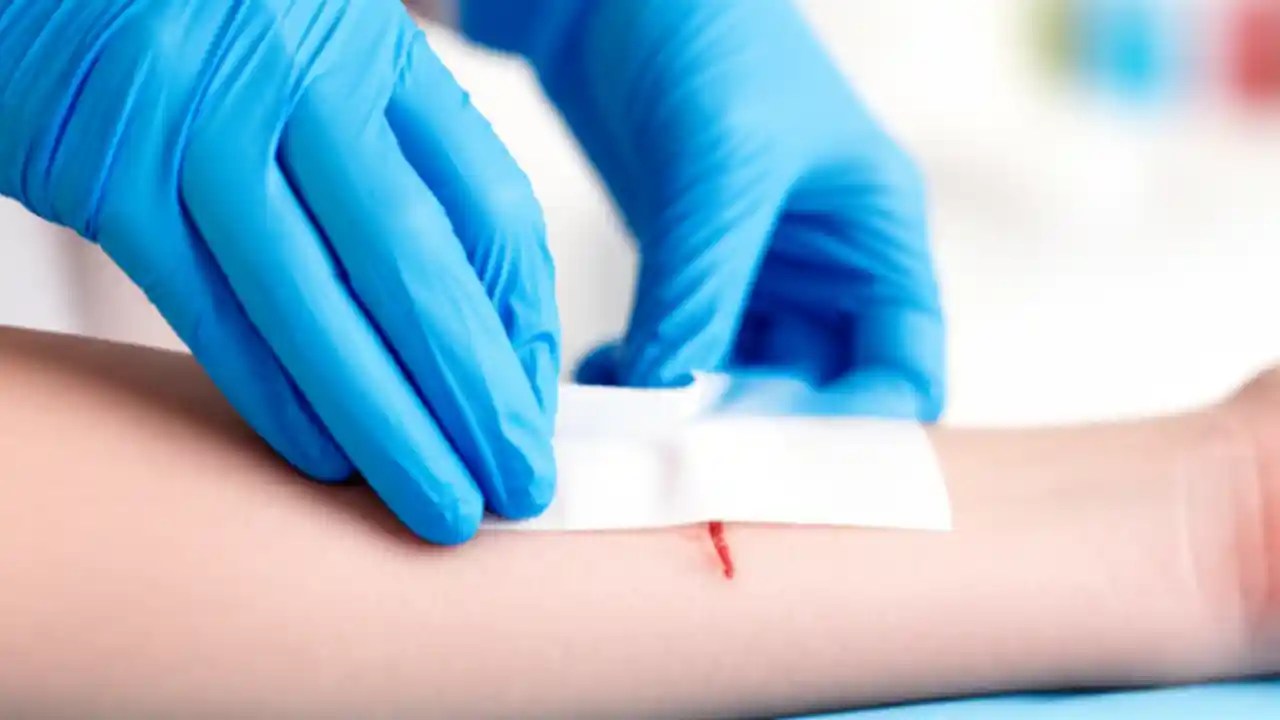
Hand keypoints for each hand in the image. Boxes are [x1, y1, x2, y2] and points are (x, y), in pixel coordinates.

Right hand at [0, 0, 558, 542]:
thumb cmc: (212, 17)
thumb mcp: (330, 54)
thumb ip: (401, 156)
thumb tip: (477, 314)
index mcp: (375, 48)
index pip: (487, 208)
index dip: (522, 325)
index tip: (532, 406)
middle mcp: (299, 79)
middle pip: (417, 269)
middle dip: (475, 398)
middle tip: (514, 486)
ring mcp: (200, 124)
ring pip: (316, 309)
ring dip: (385, 426)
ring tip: (435, 501)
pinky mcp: (109, 172)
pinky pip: (209, 312)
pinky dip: (274, 395)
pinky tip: (325, 456)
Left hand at [466, 0, 943, 419]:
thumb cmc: (705, 34)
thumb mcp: (723, 162)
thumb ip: (705, 285)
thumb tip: (667, 398)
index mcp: (877, 236)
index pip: (904, 369)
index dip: (858, 428)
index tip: (775, 462)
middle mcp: (825, 266)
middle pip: (820, 394)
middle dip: (760, 435)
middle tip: (687, 466)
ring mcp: (754, 271)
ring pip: (739, 381)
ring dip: (689, 411)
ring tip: (630, 427)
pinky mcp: (687, 264)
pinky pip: (677, 349)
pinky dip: (644, 375)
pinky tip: (601, 377)